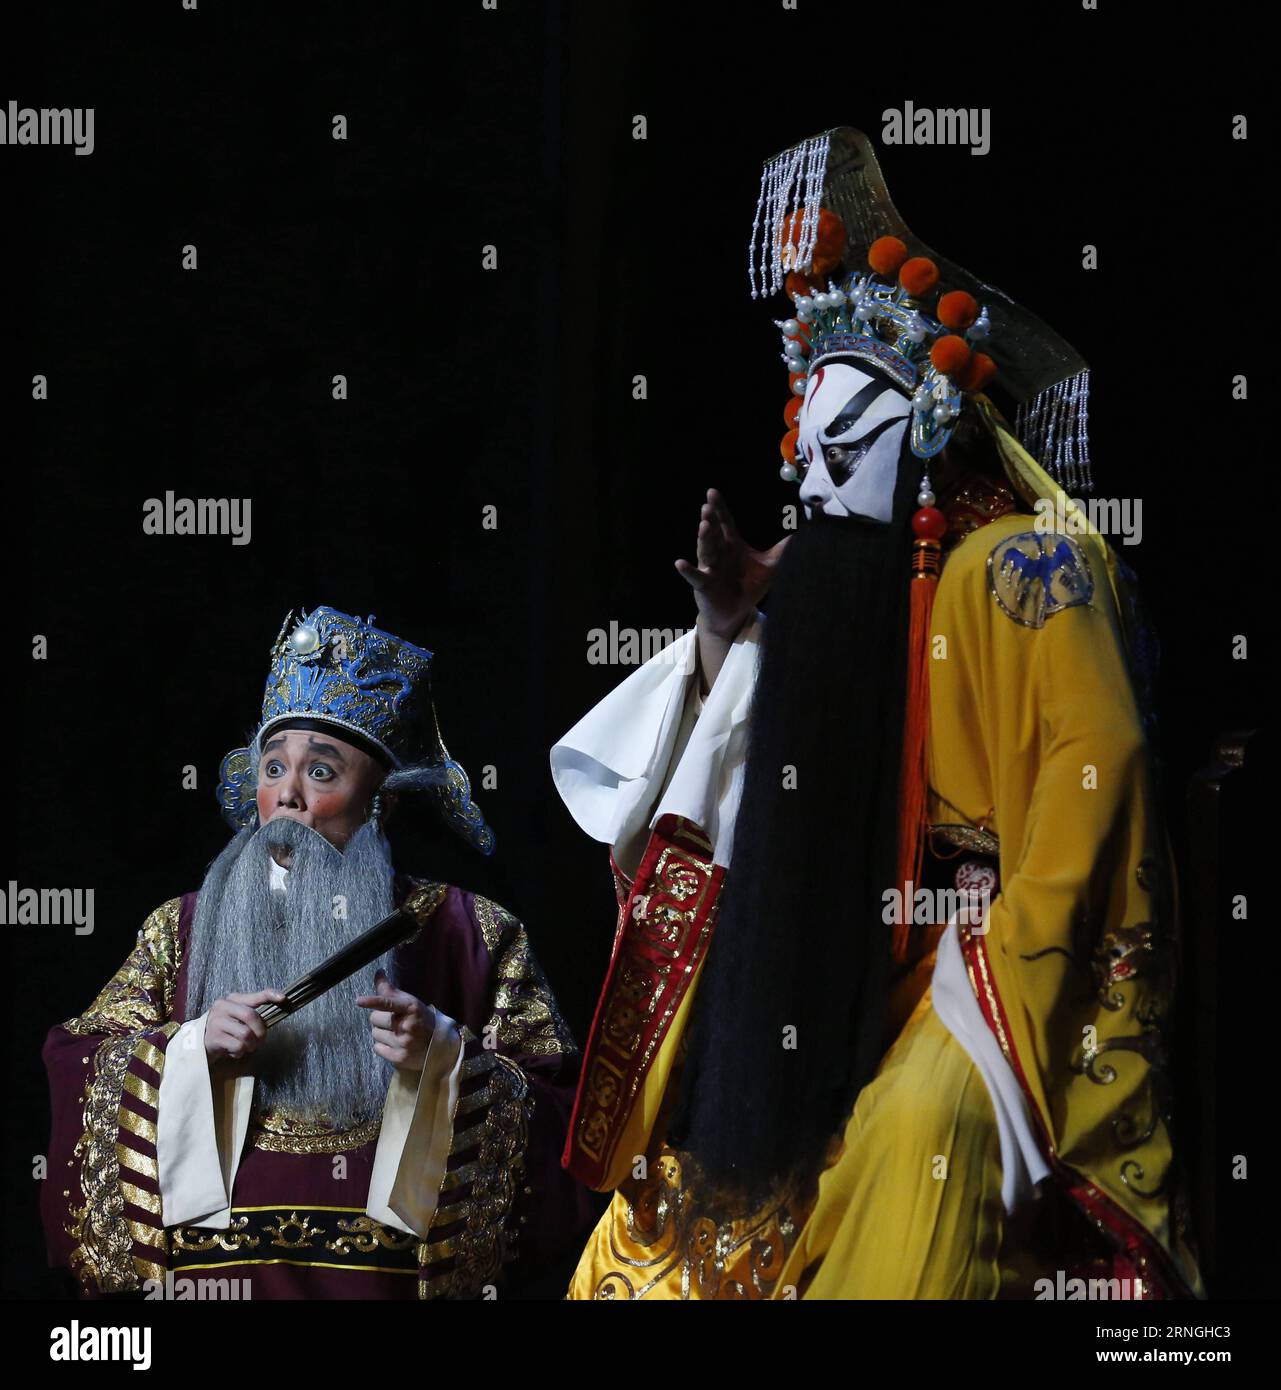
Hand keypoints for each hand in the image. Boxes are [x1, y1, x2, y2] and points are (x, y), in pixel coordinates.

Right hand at [204, 989, 284, 1063]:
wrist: (200, 1043)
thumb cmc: (225, 1029)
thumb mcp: (238, 1017)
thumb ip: (253, 1013)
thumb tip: (276, 1012)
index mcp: (232, 999)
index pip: (255, 995)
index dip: (270, 995)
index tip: (283, 998)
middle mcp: (222, 1007)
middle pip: (250, 1016)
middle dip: (261, 1030)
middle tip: (261, 1039)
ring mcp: (216, 1022)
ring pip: (245, 1034)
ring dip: (251, 1044)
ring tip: (247, 1047)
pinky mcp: (214, 1038)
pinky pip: (237, 1046)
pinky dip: (240, 1052)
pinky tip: (234, 1051)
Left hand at [355, 970, 433, 1072]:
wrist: (440, 1045)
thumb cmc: (421, 1019)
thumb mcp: (410, 1003)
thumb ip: (391, 991)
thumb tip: (378, 973)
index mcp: (411, 1008)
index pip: (388, 1003)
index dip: (372, 1001)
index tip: (358, 1001)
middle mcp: (407, 1026)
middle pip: (374, 1019)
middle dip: (380, 1019)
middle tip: (393, 1021)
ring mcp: (403, 1043)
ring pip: (375, 1034)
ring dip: (382, 1033)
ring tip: (396, 1034)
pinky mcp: (399, 1058)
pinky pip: (377, 1048)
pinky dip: (383, 1046)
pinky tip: (395, 1044)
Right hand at [675, 488, 788, 639]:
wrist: (737, 613)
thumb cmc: (749, 586)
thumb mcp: (770, 566)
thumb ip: (783, 550)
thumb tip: (800, 534)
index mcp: (732, 545)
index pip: (725, 523)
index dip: (720, 508)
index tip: (713, 492)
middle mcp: (719, 554)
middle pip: (714, 533)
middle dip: (710, 520)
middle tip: (707, 506)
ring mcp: (709, 568)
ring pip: (705, 550)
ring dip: (703, 538)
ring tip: (703, 526)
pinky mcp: (704, 585)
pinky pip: (695, 577)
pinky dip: (688, 571)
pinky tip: (680, 563)